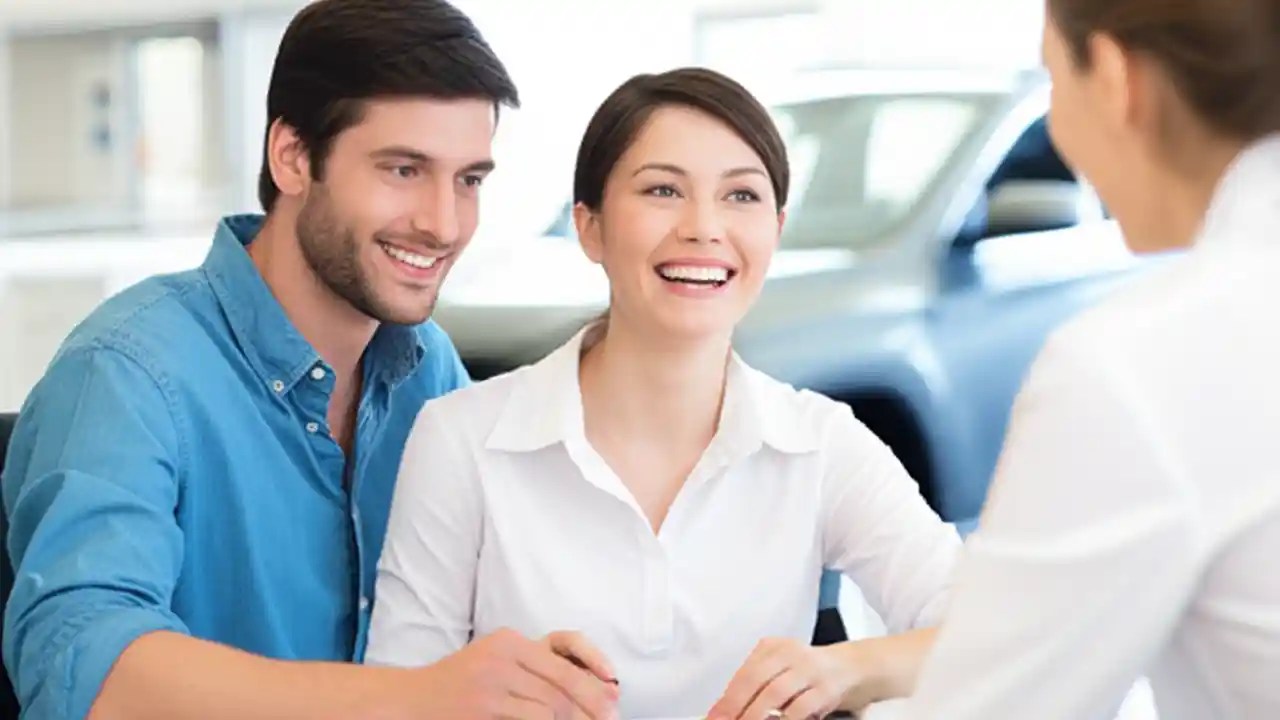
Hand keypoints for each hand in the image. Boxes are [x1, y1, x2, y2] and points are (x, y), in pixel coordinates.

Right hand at [408, 627, 619, 718]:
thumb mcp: (498, 664)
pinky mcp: (483, 706)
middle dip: (590, 705)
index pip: (565, 652)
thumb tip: (594, 686)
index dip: (593, 676)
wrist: (411, 700)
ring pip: (550, 705)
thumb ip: (536, 669)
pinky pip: (531, 719)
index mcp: (510, 639)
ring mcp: (491, 680)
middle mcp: (502, 653)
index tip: (615, 692)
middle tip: (611, 719)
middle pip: (562, 683)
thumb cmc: (462, 685)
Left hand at [708, 638, 861, 719]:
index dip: (727, 697)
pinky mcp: (826, 688)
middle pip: (756, 679)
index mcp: (774, 647)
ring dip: (756, 715)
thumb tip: (723, 710)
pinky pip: (801, 707)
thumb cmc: (809, 671)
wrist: (852, 667)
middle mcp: (790, 654)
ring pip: (776, 692)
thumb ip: (756, 684)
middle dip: (737, 706)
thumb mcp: (782, 667)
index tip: (714, 716)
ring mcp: (810, 669)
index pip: (744, 672)